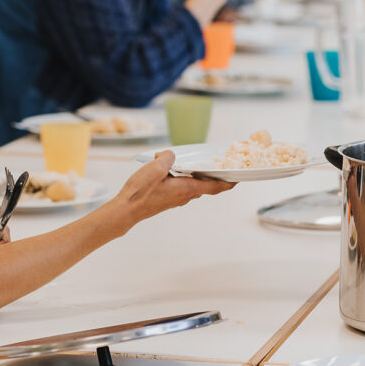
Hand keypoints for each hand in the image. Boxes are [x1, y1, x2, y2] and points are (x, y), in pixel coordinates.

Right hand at [113, 150, 233, 231]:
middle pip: (204, 186)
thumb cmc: (140, 192)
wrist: (126, 210)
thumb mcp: (155, 168)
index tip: (238, 178)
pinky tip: (173, 170)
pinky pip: (181, 187)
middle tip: (218, 165)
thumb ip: (168, 158)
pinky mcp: (167, 199)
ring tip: (195, 164)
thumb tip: (171, 155)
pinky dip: (184, 179)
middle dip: (213, 177)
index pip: (214, 187)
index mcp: (186, 189)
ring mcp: (175, 199)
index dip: (228, 183)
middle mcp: (183, 196)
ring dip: (197, 177)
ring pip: (192, 186)